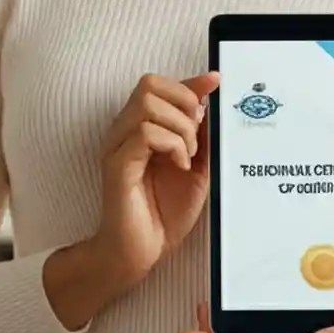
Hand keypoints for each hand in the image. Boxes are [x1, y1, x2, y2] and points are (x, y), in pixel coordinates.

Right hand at [93, 72, 219, 286]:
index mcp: (140, 127)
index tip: (216, 81)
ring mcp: (117, 146)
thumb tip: (212, 102)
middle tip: (195, 138)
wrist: (142, 251)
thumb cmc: (165, 211)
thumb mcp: (196, 167)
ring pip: (147, 105)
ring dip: (179, 128)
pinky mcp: (117, 166)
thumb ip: (202, 136)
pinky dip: (171, 145)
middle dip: (183, 104)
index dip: (189, 81)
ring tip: (187, 156)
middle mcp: (124, 131)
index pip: (158, 85)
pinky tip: (179, 166)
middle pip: (149, 84)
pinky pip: (144, 133)